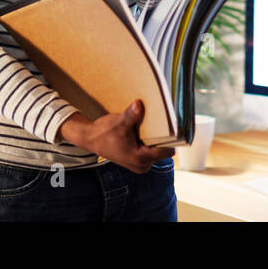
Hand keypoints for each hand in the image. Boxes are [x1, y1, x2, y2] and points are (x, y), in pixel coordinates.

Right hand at [58, 101, 175, 173]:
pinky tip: (147, 130)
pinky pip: (151, 151)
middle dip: (164, 138)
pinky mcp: (137, 161)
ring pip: (157, 151)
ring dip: (156, 139)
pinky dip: (150, 142)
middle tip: (164, 122)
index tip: (176, 126)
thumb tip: (139, 104)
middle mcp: (142, 165)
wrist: (91, 139)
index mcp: (140, 158)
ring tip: (154, 124)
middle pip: (164, 151)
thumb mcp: (119, 122)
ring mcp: (140, 164)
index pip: (166, 151)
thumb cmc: (105, 132)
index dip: (172, 139)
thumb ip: (131, 115)